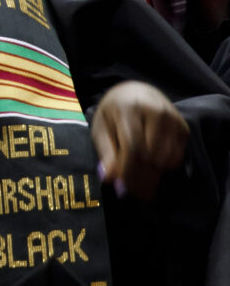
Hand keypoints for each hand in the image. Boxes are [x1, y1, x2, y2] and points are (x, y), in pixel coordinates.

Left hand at [91, 80, 187, 200]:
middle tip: (129, 193)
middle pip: (150, 156)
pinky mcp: (184, 128)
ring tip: (137, 180)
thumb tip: (109, 178)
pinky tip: (150, 166)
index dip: (127, 170)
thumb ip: (106, 151)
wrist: (137, 92)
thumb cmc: (114, 112)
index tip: (120, 189)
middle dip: (138, 178)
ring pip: (165, 160)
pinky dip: (163, 167)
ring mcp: (173, 120)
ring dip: (151, 175)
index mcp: (130, 108)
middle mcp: (156, 112)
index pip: (133, 146)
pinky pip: (176, 158)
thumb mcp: (102, 127)